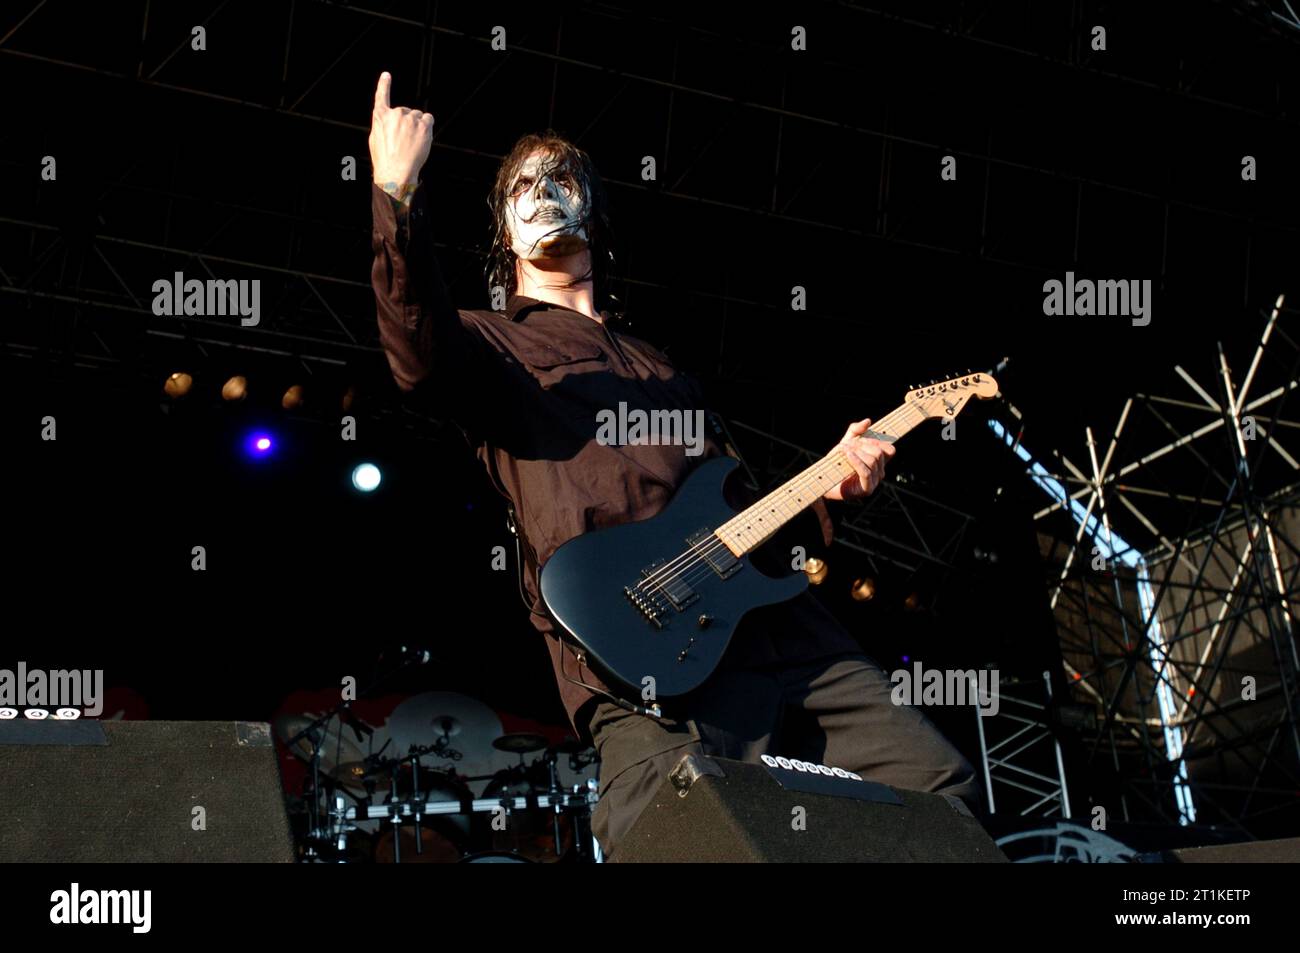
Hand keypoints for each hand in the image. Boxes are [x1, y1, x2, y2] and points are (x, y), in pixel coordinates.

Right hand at [368, 71, 433, 191]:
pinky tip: (422, 139)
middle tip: (405, 142)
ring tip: (413, 143)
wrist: (396, 172)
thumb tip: (391, 121)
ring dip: (418, 126)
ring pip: (419, 117)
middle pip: (407, 112)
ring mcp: (410, 118)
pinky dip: (428, 127)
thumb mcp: (376, 139)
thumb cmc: (385, 159)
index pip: (381, 96)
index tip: (386, 75)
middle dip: (408, 123)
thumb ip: (383, 125)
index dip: (384, 85)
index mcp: (380, 117)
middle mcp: (396, 113)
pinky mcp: (423, 125)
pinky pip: (429, 119)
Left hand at [823, 417, 895, 501]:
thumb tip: (868, 421)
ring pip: (872, 461)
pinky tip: (847, 455)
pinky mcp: (866, 490)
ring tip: (843, 449)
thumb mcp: (846, 443)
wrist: (824, 481)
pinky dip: (856, 461)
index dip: (877, 442)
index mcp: (879, 462)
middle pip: (879, 453)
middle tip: (846, 443)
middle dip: (862, 445)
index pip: (890, 450)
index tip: (861, 438)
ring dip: (856, 451)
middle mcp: (879, 472)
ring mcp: (874, 482)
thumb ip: (855, 431)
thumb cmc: (836, 464)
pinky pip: (865, 471)